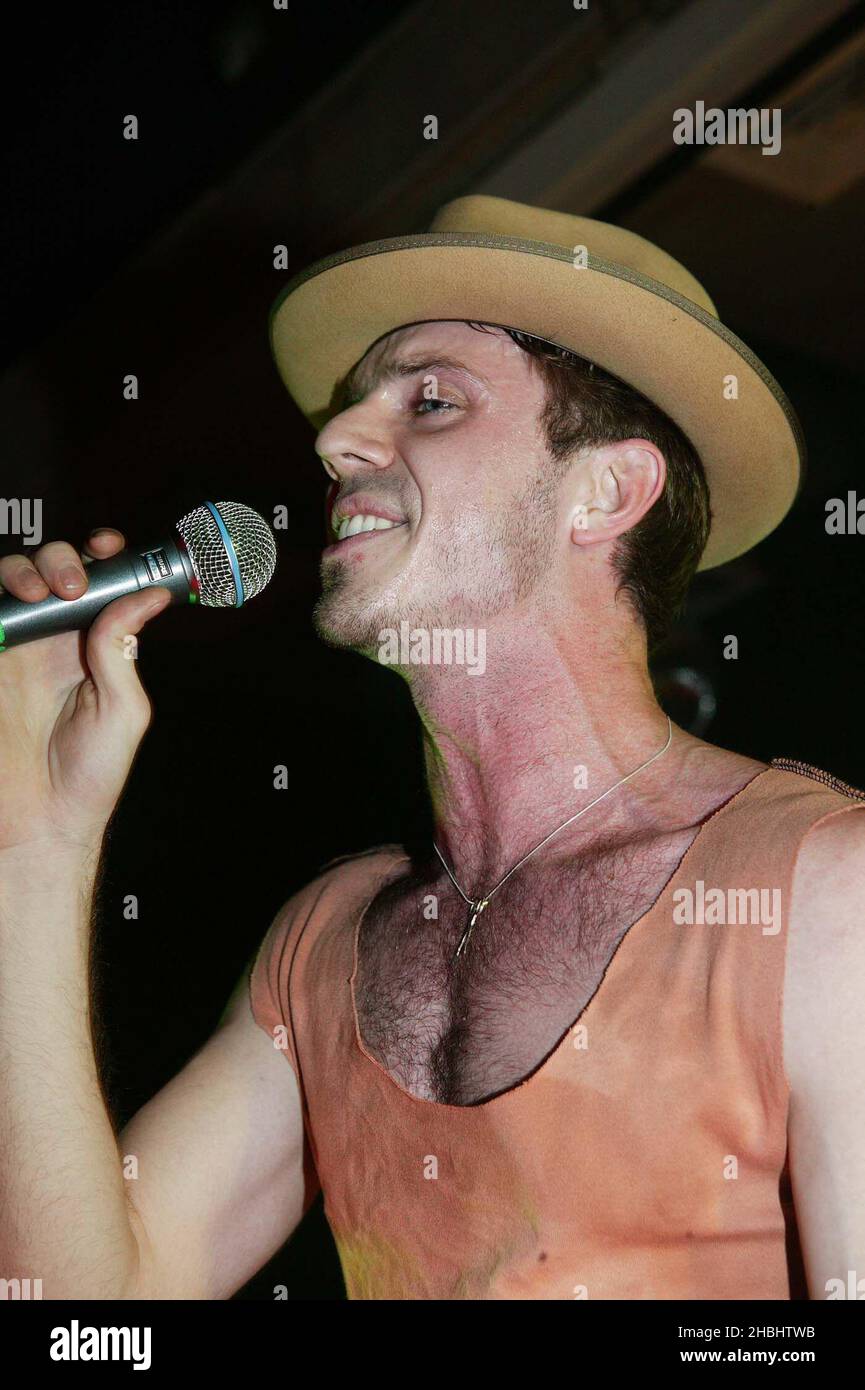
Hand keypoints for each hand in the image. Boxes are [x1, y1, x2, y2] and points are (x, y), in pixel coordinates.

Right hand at [0, 528, 170, 853]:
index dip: (101, 556)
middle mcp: (49, 641)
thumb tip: (148, 595)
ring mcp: (11, 649)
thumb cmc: (88, 777)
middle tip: (72, 586)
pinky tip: (8, 605)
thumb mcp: (124, 709)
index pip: (95, 583)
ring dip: (22, 570)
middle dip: (60, 559)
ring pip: (8, 581)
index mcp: (90, 646)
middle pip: (47, 570)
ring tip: (39, 593)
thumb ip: (123, 647)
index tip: (109, 547)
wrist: (40, 823)